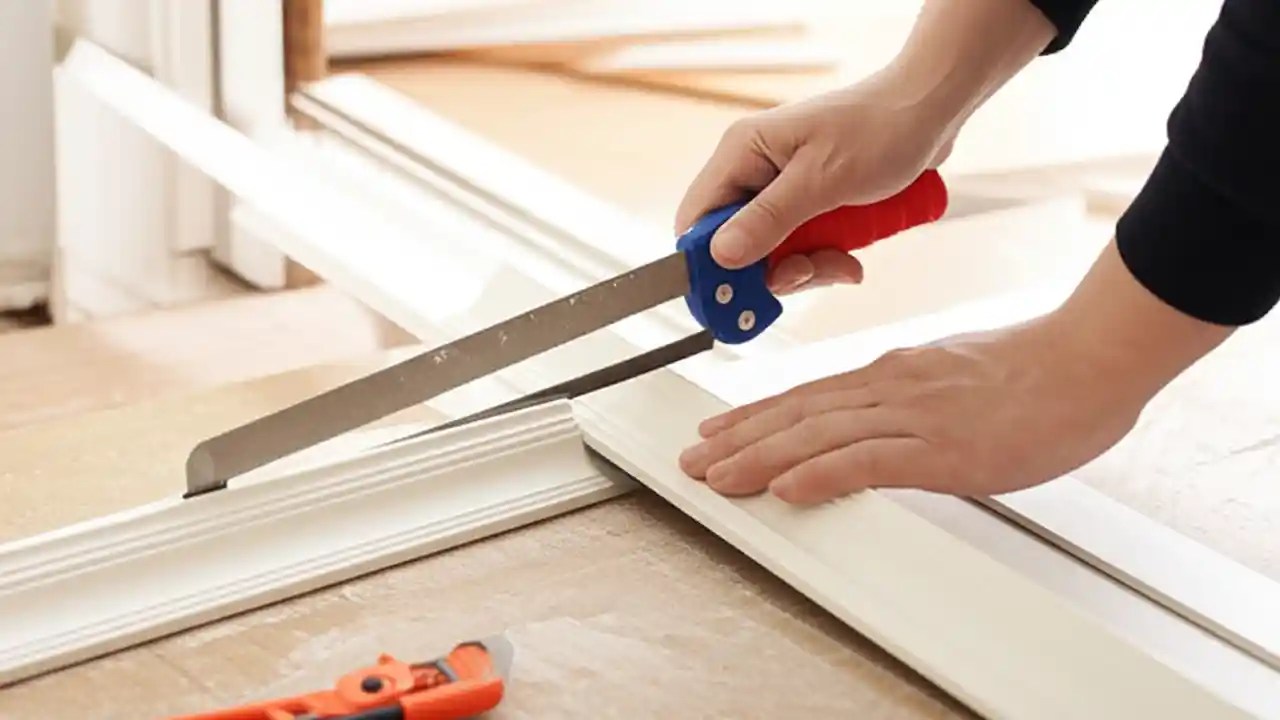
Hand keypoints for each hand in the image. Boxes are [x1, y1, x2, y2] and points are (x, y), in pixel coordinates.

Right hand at [674, 67, 956, 295]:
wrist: (931, 111)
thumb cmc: (880, 128)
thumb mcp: (822, 180)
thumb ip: (769, 220)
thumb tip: (721, 256)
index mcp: (742, 153)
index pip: (698, 220)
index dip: (709, 263)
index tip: (733, 296)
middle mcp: (754, 172)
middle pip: (736, 245)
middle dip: (774, 269)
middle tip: (807, 274)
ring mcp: (782, 189)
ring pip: (772, 254)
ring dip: (808, 267)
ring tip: (843, 263)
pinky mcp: (809, 203)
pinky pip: (802, 248)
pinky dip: (826, 260)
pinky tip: (852, 261)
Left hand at [678, 240, 1236, 503]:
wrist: (1088, 359)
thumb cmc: (1036, 369)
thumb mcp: (957, 375)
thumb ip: (916, 398)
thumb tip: (886, 421)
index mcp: (895, 374)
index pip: (810, 395)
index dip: (759, 416)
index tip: (721, 431)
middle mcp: (891, 388)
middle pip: (799, 413)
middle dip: (740, 439)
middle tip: (695, 459)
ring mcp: (914, 416)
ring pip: (818, 435)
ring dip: (760, 457)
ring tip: (717, 475)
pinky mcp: (943, 447)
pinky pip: (868, 461)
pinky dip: (820, 474)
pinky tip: (784, 487)